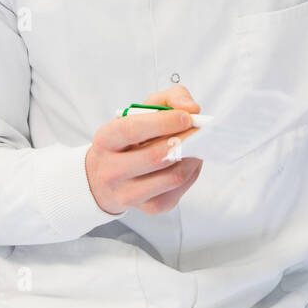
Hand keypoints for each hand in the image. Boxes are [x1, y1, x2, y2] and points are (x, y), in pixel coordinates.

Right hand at [85, 86, 202, 215]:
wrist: (108, 175)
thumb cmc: (130, 138)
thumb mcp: (142, 111)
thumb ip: (169, 99)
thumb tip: (192, 109)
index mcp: (106, 140)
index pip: (132, 130)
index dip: (163, 123)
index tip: (186, 117)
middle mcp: (111, 170)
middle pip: (155, 157)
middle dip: (185, 141)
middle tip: (201, 131)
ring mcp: (128, 193)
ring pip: (172, 177)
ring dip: (193, 158)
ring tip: (198, 145)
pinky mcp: (148, 207)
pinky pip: (178, 190)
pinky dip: (192, 173)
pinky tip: (190, 161)